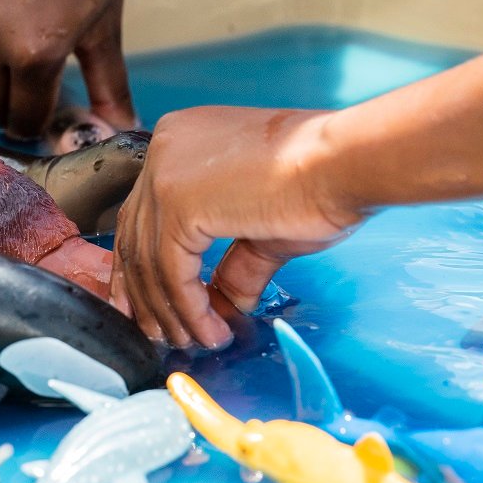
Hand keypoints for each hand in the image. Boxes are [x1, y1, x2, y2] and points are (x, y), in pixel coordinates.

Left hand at [110, 107, 361, 349]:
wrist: (346, 162)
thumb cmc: (322, 178)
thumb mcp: (264, 229)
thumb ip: (237, 264)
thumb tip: (227, 302)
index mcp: (181, 140)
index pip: (144, 213)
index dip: (141, 266)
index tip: (147, 305)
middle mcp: (164, 149)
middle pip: (136, 236)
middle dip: (144, 295)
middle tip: (159, 334)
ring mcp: (166, 175)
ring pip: (149, 260)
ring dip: (170, 312)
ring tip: (193, 341)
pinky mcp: (178, 204)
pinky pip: (173, 272)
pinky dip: (190, 309)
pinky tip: (211, 330)